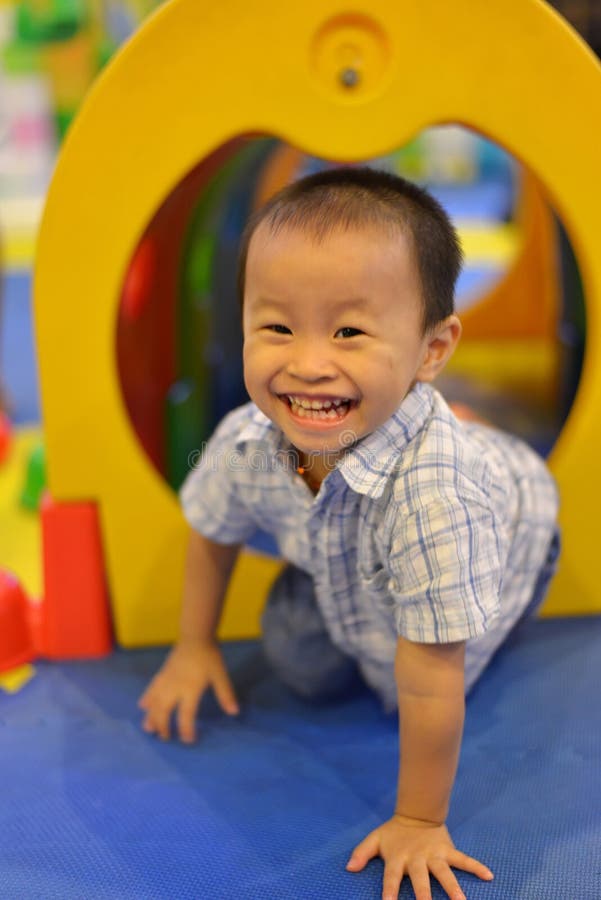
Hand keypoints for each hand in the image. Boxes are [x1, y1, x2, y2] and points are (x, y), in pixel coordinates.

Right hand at [138, 640, 238, 742]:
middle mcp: (174, 687)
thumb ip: (225, 694)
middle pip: (164, 711)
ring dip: (151, 716)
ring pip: (154, 702)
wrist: (195, 637)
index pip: (186, 715)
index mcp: (189, 689)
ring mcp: (165, 681)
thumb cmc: (209, 656)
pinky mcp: (161, 674)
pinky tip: (143, 706)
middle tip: (166, 738)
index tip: (188, 740)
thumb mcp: (220, 675)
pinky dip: (147, 698)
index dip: (186, 730)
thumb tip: (234, 712)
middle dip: (163, 726)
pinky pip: (151, 689)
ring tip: (148, 729)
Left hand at [346, 814, 492, 899]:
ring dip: (453, 888)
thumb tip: (349, 867)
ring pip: (444, 873)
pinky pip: (463, 859)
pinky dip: (476, 867)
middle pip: (421, 879)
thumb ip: (362, 853)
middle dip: (424, 895)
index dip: (390, 890)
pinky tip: (488, 875)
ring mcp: (434, 855)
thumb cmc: (394, 833)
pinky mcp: (448, 850)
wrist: (416, 813)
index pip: (392, 877)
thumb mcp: (375, 840)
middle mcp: (417, 859)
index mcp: (398, 858)